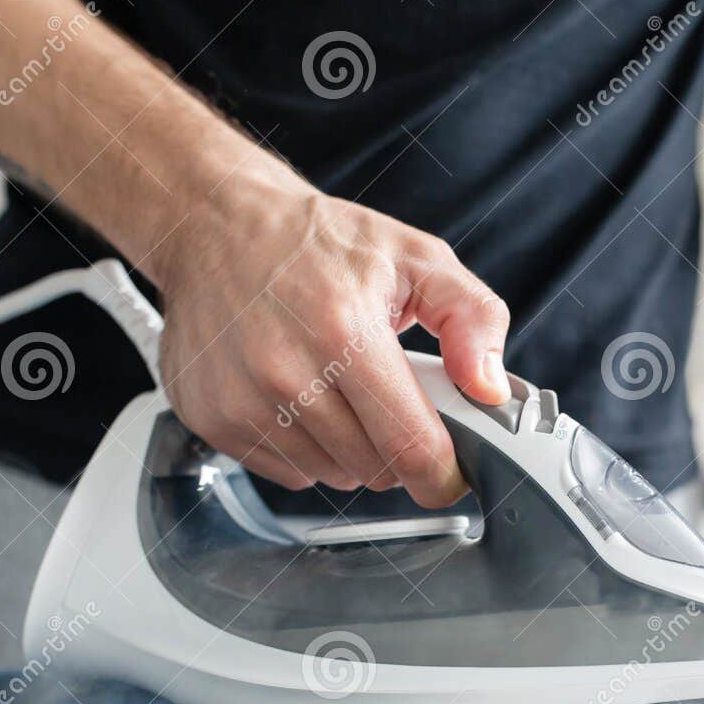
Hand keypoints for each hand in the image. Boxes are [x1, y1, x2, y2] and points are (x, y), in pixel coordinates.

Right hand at [150, 172, 512, 507]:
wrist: (214, 226)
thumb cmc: (315, 243)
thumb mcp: (415, 257)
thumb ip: (473, 319)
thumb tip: (490, 388)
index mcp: (344, 331)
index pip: (409, 446)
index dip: (442, 474)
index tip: (451, 472)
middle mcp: (285, 372)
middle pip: (375, 470)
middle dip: (397, 447)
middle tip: (390, 398)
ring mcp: (243, 402)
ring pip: (333, 476)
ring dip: (351, 449)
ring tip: (340, 387)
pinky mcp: (213, 420)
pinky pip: (288, 472)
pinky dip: (307, 448)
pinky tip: (299, 396)